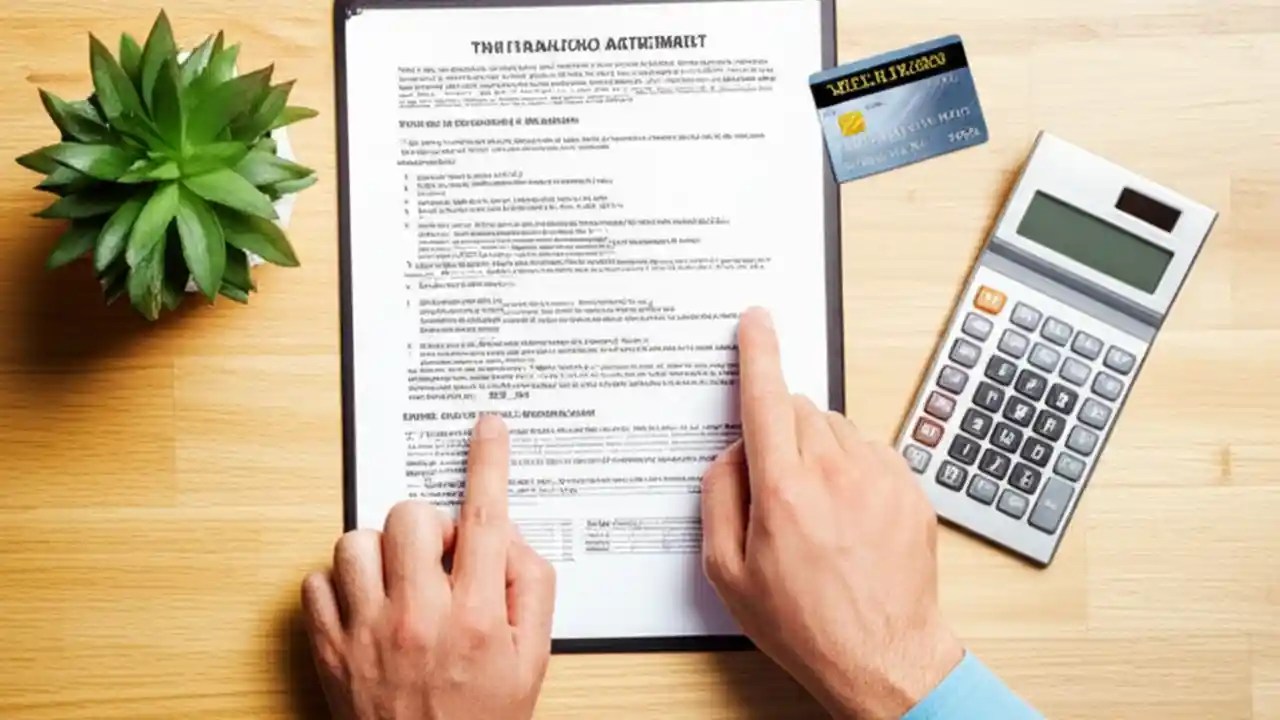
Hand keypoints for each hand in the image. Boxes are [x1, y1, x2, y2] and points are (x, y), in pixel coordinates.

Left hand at [301, 415, 555, 719]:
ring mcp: (367, 632)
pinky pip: (316, 582)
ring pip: (357, 540)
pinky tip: (364, 607)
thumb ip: (531, 588)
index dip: (489, 462)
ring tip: (397, 582)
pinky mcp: (329, 649)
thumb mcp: (533, 660)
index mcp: (476, 617)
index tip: (487, 430)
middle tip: (438, 556)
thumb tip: (508, 537)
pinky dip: (338, 585)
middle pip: (411, 516)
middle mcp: (418, 617)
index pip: (484, 517)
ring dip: (380, 552)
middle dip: (428, 523)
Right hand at [701, 308, 962, 719]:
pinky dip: (852, 467)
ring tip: (815, 507)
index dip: (757, 352)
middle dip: (778, 427)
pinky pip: (870, 451)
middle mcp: (834, 472)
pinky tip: (847, 514)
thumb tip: (730, 455)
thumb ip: (718, 498)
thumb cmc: (806, 624)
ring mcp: (878, 477)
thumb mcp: (728, 573)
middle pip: (798, 407)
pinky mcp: (909, 489)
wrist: (883, 657)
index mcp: (783, 489)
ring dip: (817, 447)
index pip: (765, 398)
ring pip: (835, 426)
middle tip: (774, 480)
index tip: (756, 322)